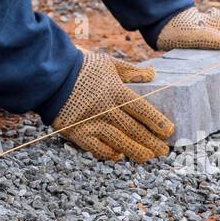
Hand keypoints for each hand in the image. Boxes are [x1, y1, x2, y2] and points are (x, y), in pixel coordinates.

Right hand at [53, 52, 173, 161]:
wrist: (49, 76)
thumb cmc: (80, 66)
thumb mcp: (107, 63)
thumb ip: (130, 71)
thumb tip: (152, 74)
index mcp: (115, 90)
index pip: (142, 109)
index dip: (157, 122)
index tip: (169, 131)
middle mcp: (105, 109)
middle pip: (134, 129)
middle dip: (152, 142)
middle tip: (164, 151)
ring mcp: (91, 123)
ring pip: (119, 142)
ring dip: (136, 151)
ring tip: (148, 157)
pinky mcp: (77, 132)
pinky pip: (97, 148)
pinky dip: (110, 153)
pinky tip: (119, 155)